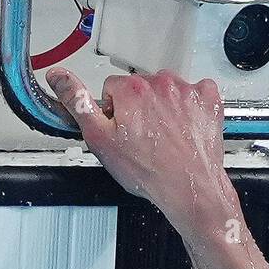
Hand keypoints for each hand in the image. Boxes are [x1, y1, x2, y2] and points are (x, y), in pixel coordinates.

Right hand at [44, 66, 234, 227]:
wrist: (191, 190)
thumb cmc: (150, 172)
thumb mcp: (101, 141)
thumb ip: (77, 103)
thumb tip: (59, 78)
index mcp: (131, 89)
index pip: (113, 88)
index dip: (115, 112)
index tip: (124, 130)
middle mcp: (160, 83)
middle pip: (141, 87)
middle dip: (140, 108)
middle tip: (146, 138)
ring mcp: (187, 91)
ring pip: (167, 89)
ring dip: (165, 106)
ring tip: (166, 136)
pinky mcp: (209, 101)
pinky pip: (197, 91)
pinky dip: (192, 106)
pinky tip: (187, 127)